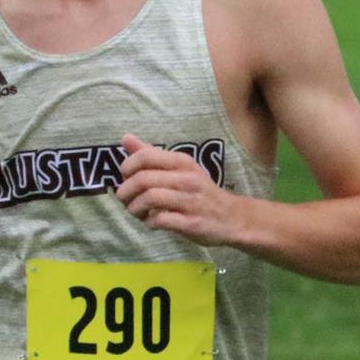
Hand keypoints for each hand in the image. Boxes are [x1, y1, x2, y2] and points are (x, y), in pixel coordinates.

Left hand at [115, 133, 237, 245]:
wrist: (233, 217)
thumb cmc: (199, 192)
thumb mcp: (179, 168)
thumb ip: (151, 154)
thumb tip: (125, 137)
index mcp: (181, 161)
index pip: (145, 156)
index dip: (127, 168)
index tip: (126, 179)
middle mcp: (187, 178)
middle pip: (143, 179)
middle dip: (126, 192)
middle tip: (127, 200)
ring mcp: (191, 201)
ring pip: (149, 198)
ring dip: (135, 208)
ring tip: (138, 212)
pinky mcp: (192, 223)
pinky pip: (161, 220)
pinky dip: (149, 223)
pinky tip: (152, 223)